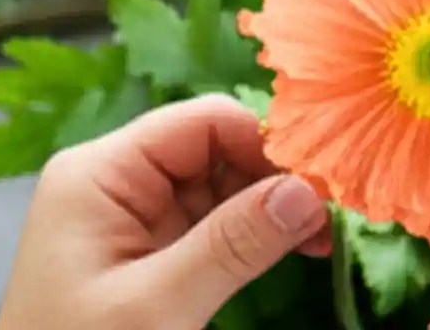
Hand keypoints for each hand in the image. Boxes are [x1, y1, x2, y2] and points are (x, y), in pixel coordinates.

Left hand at [0, 95, 328, 329]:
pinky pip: (217, 223)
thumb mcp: (157, 306)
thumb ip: (233, 244)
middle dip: (275, 178)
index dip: (266, 144)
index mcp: (99, 174)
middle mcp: (116, 182)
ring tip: (320, 240)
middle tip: (330, 219)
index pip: (201, 123)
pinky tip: (295, 248)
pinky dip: (257, 234)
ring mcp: (135, 218)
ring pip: (224, 185)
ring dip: (273, 207)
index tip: (321, 183)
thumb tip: (308, 191)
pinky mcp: (152, 253)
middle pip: (217, 149)